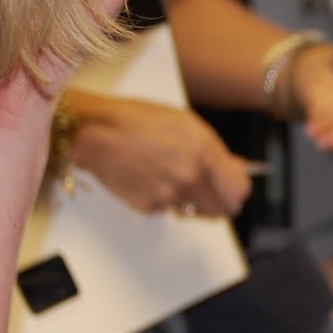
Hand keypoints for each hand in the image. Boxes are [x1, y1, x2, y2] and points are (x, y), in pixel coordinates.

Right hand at [70, 95, 251, 215]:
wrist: (94, 132)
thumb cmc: (137, 121)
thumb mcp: (185, 123)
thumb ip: (215, 150)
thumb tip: (237, 167)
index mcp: (204, 152)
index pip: (238, 191)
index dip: (237, 191)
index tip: (232, 190)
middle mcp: (190, 177)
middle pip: (221, 210)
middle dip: (218, 201)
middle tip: (207, 190)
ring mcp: (170, 195)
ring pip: (193, 211)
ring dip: (189, 200)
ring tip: (167, 175)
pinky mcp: (149, 207)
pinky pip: (167, 210)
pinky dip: (163, 200)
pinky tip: (148, 178)